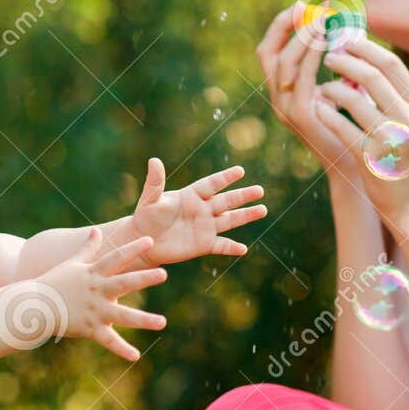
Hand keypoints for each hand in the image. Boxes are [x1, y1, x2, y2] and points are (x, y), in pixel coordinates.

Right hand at [39, 229, 169, 360]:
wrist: (35, 306)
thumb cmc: (54, 282)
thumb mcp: (72, 263)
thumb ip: (87, 248)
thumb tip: (96, 230)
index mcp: (94, 274)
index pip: (116, 258)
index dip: (132, 249)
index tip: (150, 241)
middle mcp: (97, 291)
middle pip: (123, 283)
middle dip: (143, 279)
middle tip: (163, 274)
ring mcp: (95, 311)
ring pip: (122, 315)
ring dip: (143, 320)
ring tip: (162, 322)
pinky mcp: (90, 328)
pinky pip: (109, 341)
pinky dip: (122, 349)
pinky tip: (136, 355)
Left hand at [128, 158, 266, 265]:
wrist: (144, 240)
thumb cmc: (146, 216)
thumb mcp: (150, 199)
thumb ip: (155, 182)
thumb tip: (154, 160)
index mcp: (191, 195)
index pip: (212, 184)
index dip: (225, 178)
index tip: (240, 171)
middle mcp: (202, 209)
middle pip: (226, 201)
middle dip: (243, 196)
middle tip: (260, 190)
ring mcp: (205, 227)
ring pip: (230, 220)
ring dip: (246, 216)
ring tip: (263, 210)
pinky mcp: (203, 244)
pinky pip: (221, 245)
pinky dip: (232, 248)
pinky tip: (244, 249)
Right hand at [256, 2, 362, 179]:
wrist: (359, 168)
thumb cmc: (356, 128)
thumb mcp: (342, 92)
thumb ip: (339, 67)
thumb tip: (349, 30)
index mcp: (285, 91)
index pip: (271, 50)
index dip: (282, 25)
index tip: (302, 5)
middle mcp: (279, 99)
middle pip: (268, 53)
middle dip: (286, 26)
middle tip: (308, 8)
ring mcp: (287, 110)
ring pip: (283, 65)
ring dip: (302, 39)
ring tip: (321, 22)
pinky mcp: (302, 118)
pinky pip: (301, 82)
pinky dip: (312, 59)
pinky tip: (329, 45)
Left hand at [312, 37, 408, 233]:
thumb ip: (396, 100)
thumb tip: (366, 70)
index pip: (391, 65)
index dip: (365, 48)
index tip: (346, 41)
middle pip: (373, 75)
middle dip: (345, 61)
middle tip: (328, 56)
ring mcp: (392, 139)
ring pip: (355, 100)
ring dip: (332, 88)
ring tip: (321, 87)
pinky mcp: (374, 160)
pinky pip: (344, 130)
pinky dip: (328, 116)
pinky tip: (317, 110)